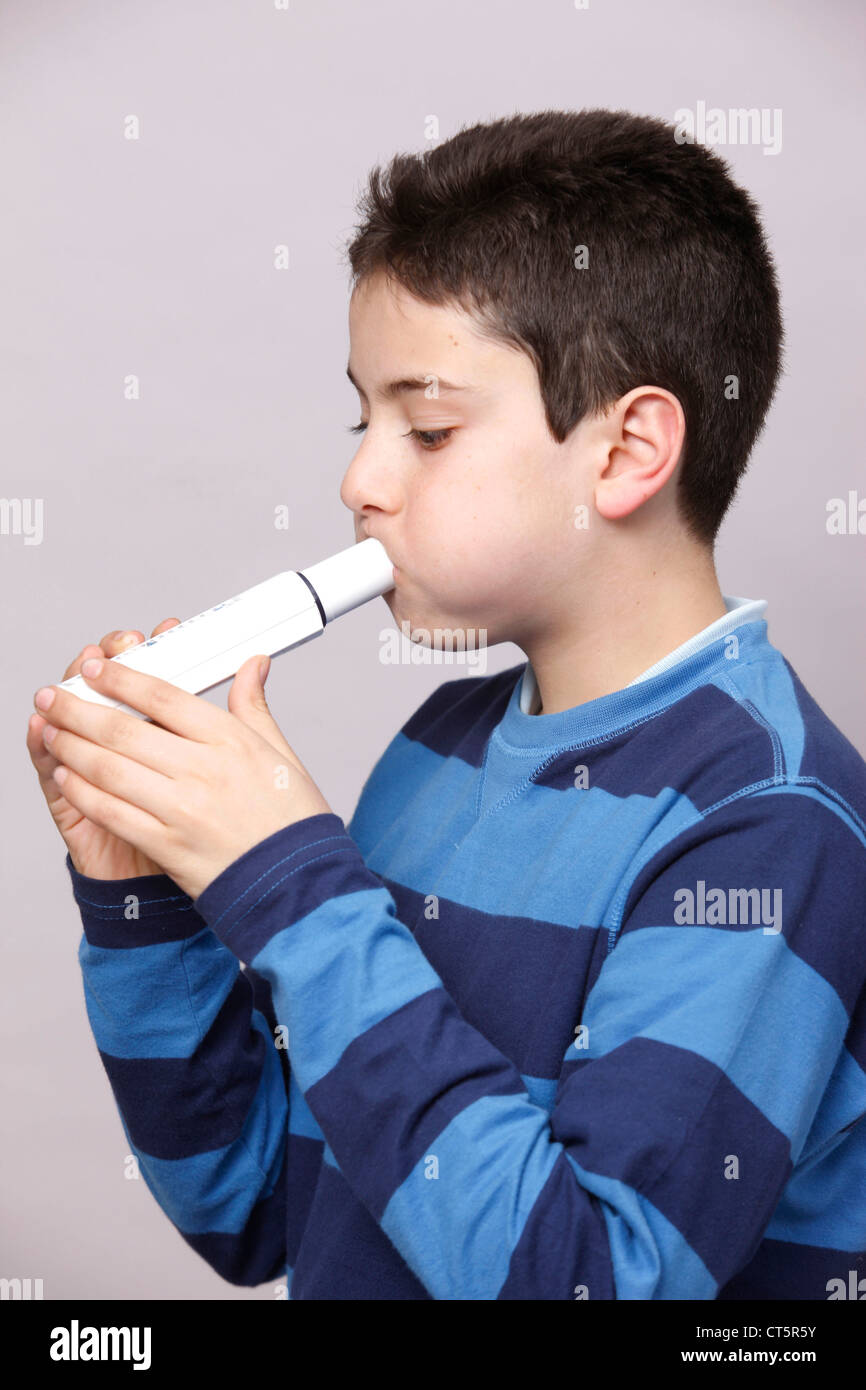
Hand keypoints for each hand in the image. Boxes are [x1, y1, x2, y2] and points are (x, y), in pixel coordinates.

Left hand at [31, 652, 332, 901]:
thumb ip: (254, 707)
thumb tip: (252, 664)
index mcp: (231, 741)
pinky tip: (68, 777)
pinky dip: (84, 792)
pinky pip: (113, 812)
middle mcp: (203, 771)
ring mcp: (182, 810)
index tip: (94, 667)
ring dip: (71, 747)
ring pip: (110, 769)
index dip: (121, 678)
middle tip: (52, 695)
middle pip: (124, 730)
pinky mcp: (168, 845)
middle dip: (78, 709)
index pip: (164, 696)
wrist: (299, 885)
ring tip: (50, 731)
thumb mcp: (281, 754)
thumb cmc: (293, 820)